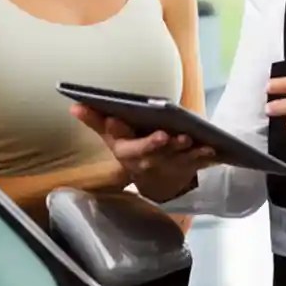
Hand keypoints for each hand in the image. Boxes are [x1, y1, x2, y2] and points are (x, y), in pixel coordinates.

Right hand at [70, 104, 215, 202]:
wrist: (157, 181)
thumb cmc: (132, 149)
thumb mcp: (112, 138)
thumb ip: (95, 120)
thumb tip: (73, 105)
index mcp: (126, 152)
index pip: (119, 141)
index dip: (118, 131)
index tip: (114, 119)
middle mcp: (145, 162)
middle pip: (149, 153)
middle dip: (154, 144)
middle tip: (163, 134)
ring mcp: (167, 167)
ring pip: (174, 158)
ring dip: (182, 150)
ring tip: (189, 138)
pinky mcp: (187, 168)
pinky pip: (196, 163)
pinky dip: (203, 157)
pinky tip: (211, 148)